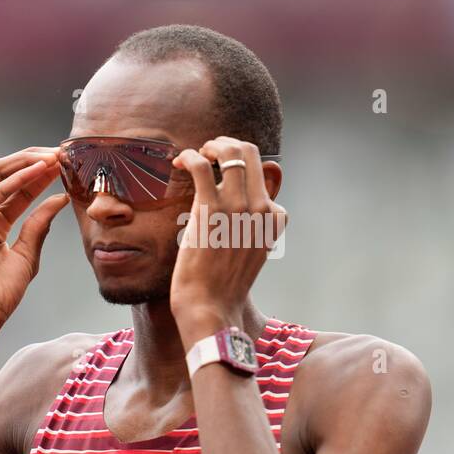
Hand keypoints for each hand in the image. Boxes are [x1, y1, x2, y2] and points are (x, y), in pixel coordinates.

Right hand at [0, 147, 69, 328]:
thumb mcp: (28, 253)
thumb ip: (40, 224)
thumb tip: (60, 198)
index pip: (16, 188)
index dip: (39, 174)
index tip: (64, 164)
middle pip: (3, 173)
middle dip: (32, 159)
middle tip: (61, 152)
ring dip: (25, 162)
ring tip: (52, 156)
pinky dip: (16, 179)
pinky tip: (37, 171)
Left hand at [169, 136, 285, 338]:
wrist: (211, 308)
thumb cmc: (224, 286)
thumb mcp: (250, 254)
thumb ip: (251, 229)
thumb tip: (240, 213)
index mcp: (273, 218)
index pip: (263, 174)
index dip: (239, 165)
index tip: (220, 171)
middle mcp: (260, 207)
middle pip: (250, 152)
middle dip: (226, 144)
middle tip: (208, 153)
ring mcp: (237, 207)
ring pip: (230, 151)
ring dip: (209, 146)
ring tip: (195, 156)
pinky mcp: (210, 209)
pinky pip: (202, 165)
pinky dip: (190, 156)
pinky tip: (180, 162)